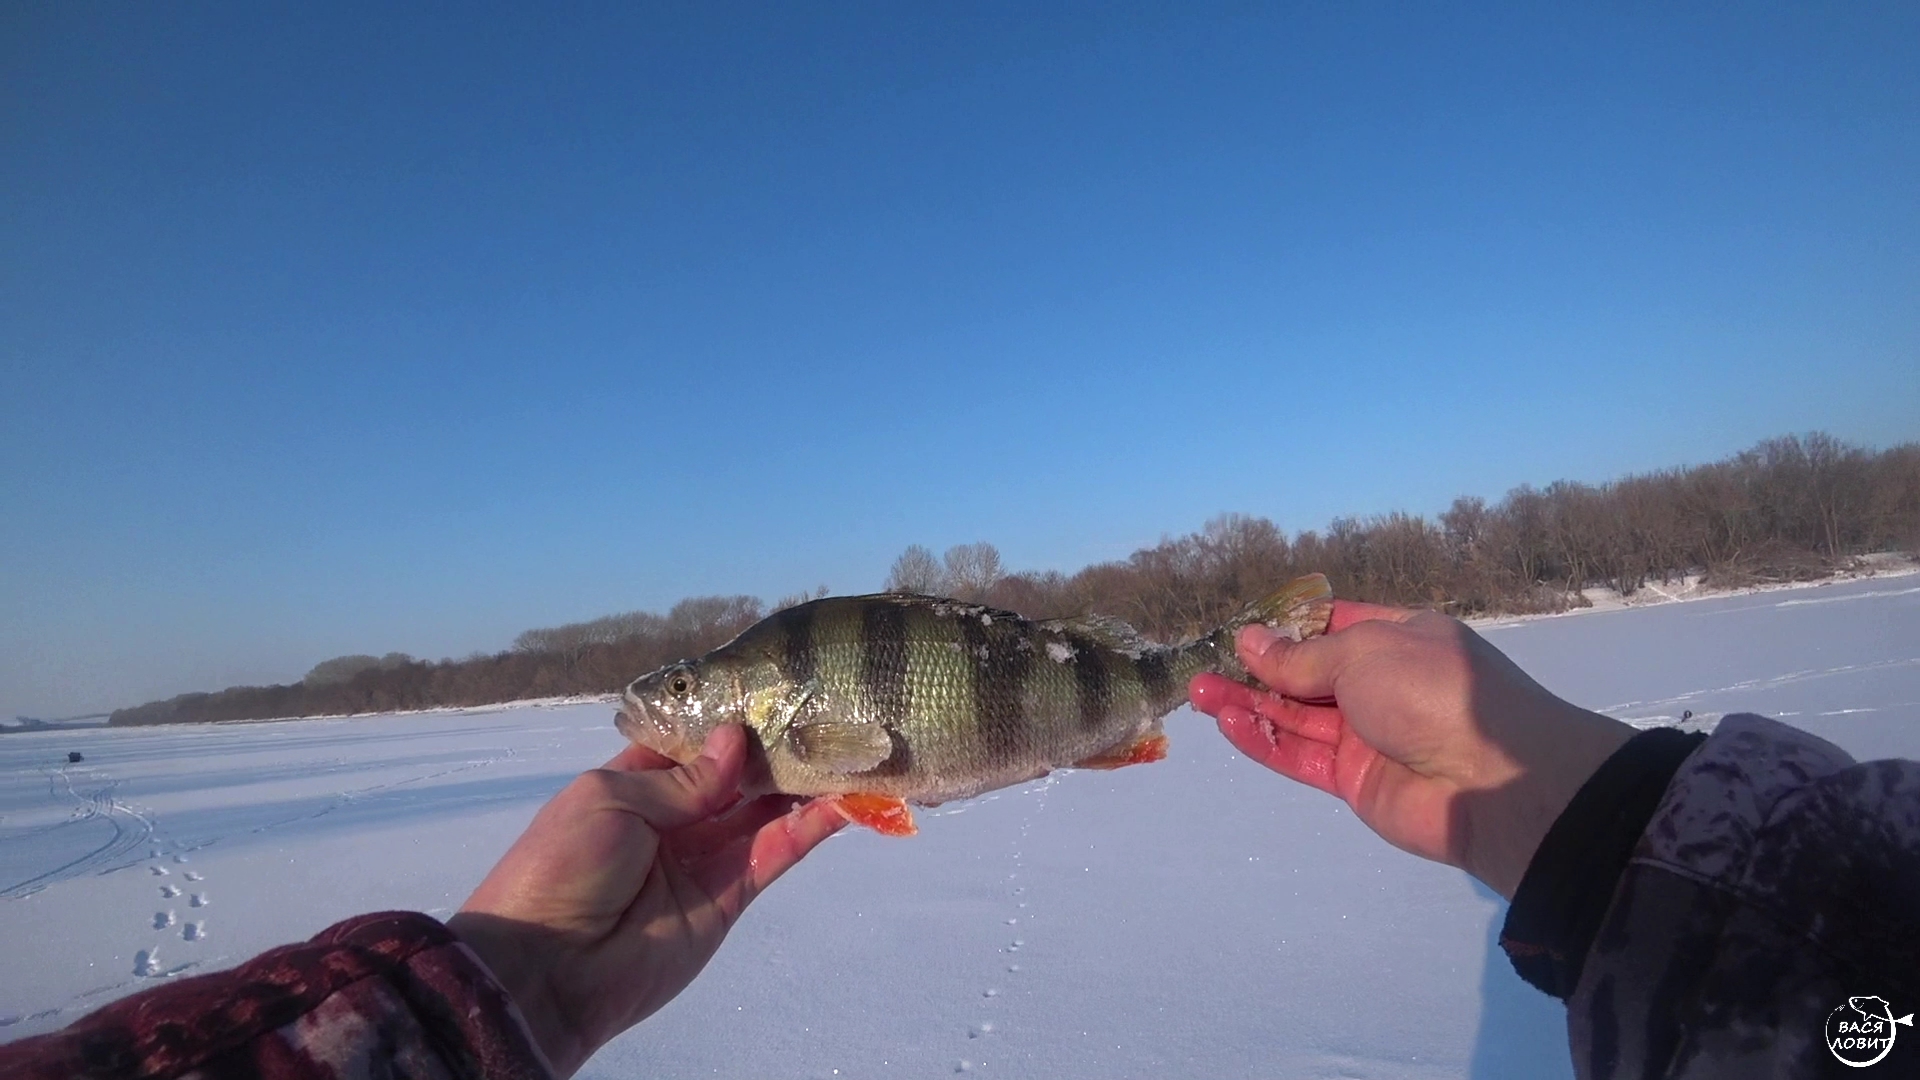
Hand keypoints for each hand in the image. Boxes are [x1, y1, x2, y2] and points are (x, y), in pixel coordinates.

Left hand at [447, 724, 844, 1076]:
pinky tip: (844, 799)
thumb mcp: (609, 801)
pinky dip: (809, 827)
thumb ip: (681, 779)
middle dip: (775, 746)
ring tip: (848, 745)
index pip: (692, 743)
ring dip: (803, 782)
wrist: (548, 971)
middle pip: (736, 775)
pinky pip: (775, 853)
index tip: (775, 688)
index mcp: (634, 785)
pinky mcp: (731, 896)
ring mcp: (705, 857)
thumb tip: (737, 740)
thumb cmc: (562, 866)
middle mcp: (674, 817)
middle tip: (824, 711)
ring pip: (764, 811)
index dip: (729, 719)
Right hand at [1189, 601, 1630, 897]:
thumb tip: (1251, 642)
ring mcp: (1368, 734)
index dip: (1288, 627)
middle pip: (1307, 673)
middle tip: (1204, 665)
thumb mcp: (1364, 652)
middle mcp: (1383, 684)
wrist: (1492, 781)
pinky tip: (1225, 722)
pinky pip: (1300, 754)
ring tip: (1196, 692)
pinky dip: (1262, 739)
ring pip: (1296, 716)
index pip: (1334, 624)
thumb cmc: (1435, 691)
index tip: (1242, 628)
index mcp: (1401, 638)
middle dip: (1257, 668)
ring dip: (1247, 703)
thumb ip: (1301, 656)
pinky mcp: (1353, 780)